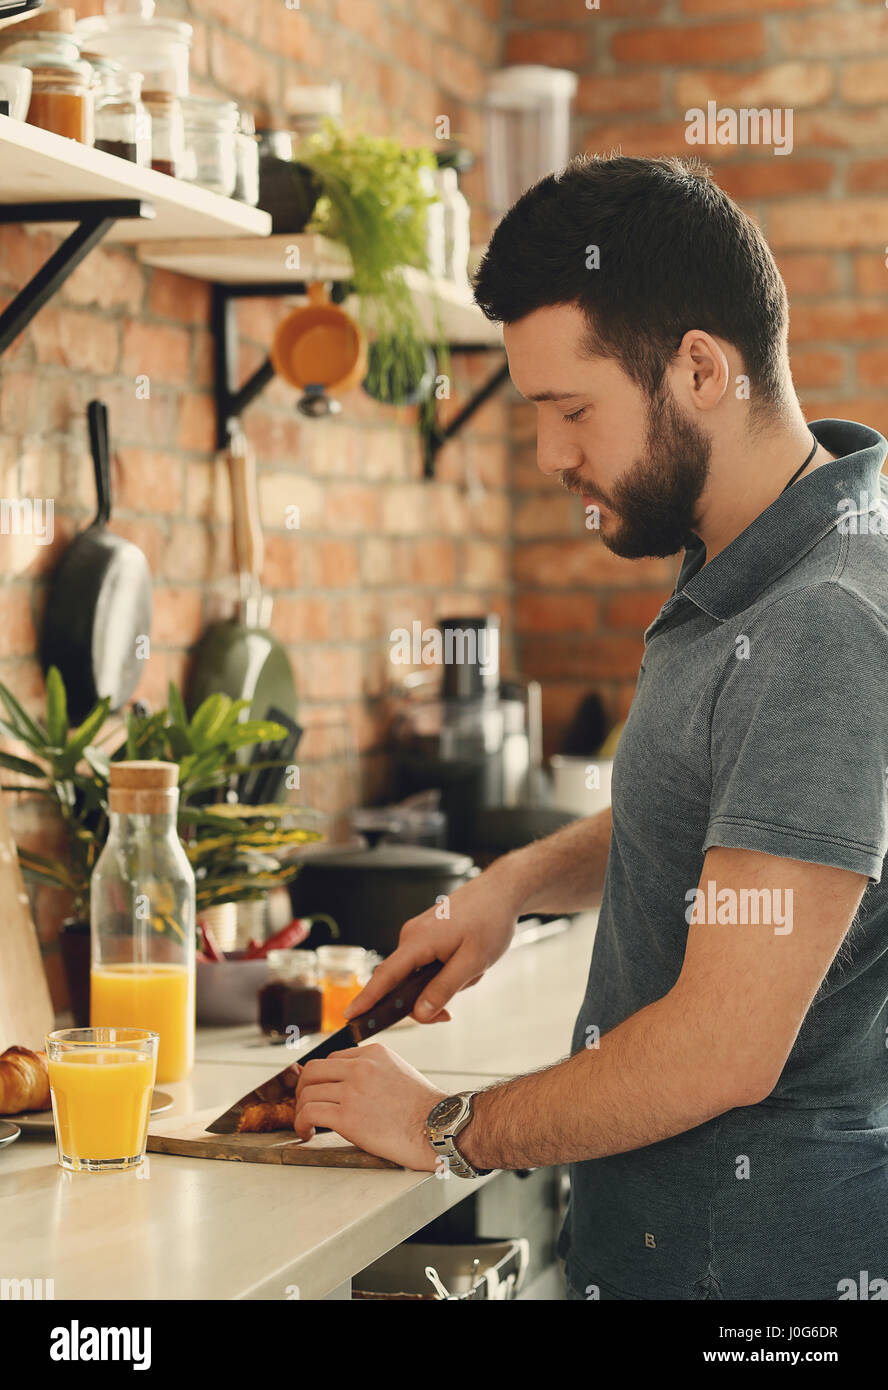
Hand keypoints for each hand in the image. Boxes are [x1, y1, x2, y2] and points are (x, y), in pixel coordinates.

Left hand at [292, 1043, 446, 1170]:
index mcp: (374, 1053)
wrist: (440, 1128)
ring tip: (306, 1123)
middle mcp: (361, 1067)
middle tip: (305, 1104)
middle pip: (313, 1070)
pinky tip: (306, 1132)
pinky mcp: (348, 1117)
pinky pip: (309, 1113)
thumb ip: (374, 1072)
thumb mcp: (399, 1073)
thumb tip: (351, 1085)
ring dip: (301, 1109)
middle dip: (303, 1089)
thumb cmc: (425, 1109)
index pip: (333, 1059)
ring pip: (307, 1092)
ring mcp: (353, 1091)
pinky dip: (301, 1123)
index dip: (321, 1078)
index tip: (319, 1091)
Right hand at [344, 863, 524, 1025]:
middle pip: (402, 982)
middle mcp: (411, 936)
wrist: (500, 891)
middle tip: (449, 1012)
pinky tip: (467, 962)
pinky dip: (445, 971)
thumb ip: (444, 989)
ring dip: (443, 982)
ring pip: (419, 975)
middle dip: (426, 998)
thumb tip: (419, 1012)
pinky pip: (427, 963)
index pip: (385, 976)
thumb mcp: (473, 962)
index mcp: (418, 941)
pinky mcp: (426, 933)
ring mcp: (417, 934)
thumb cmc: (490, 921)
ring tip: (471, 971)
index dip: (366, 999)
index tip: (350, 1017)